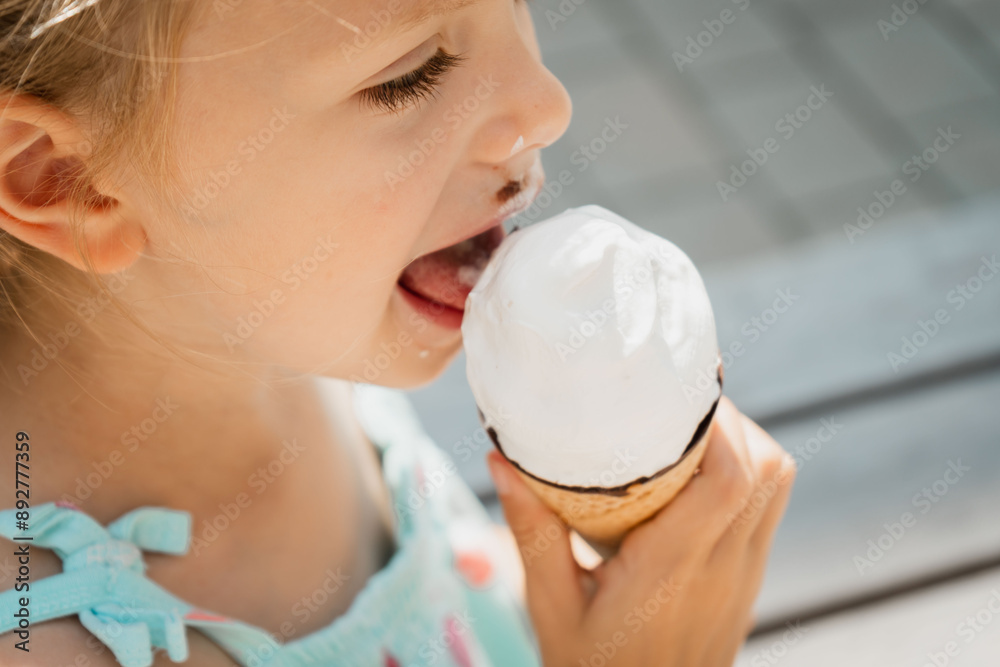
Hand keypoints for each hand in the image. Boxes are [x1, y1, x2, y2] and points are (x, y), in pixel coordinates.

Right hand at [486, 396, 796, 666]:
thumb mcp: (550, 606)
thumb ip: (531, 532)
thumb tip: (500, 460)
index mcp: (673, 569)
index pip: (730, 480)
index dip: (719, 426)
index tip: (677, 397)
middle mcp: (722, 568)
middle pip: (765, 468)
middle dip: (731, 420)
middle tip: (678, 404)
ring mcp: (744, 575)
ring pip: (777, 483)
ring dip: (745, 442)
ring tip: (691, 429)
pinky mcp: (748, 581)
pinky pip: (769, 508)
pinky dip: (747, 472)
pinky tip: (699, 471)